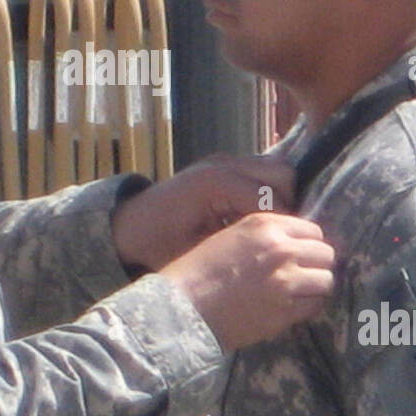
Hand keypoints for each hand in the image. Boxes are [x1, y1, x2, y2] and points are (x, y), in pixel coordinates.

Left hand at [111, 154, 295, 271]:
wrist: (128, 227)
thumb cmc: (156, 245)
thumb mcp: (193, 252)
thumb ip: (234, 246)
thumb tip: (275, 255)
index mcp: (215, 183)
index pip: (272, 199)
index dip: (284, 227)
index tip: (285, 252)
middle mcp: (223, 163)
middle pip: (283, 174)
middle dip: (288, 207)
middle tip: (278, 237)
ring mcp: (225, 160)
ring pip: (277, 171)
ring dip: (280, 198)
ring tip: (267, 230)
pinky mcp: (225, 165)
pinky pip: (262, 173)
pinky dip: (268, 193)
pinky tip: (254, 221)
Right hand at [159, 212, 334, 352]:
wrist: (183, 307)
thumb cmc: (198, 271)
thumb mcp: (230, 236)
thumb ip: (265, 235)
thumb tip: (295, 243)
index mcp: (264, 225)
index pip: (312, 230)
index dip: (308, 244)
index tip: (301, 255)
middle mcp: (280, 249)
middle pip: (325, 253)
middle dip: (316, 264)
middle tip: (303, 275)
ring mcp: (285, 281)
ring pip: (326, 280)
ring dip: (315, 286)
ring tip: (300, 292)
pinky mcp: (285, 311)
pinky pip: (315, 305)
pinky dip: (308, 306)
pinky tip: (293, 307)